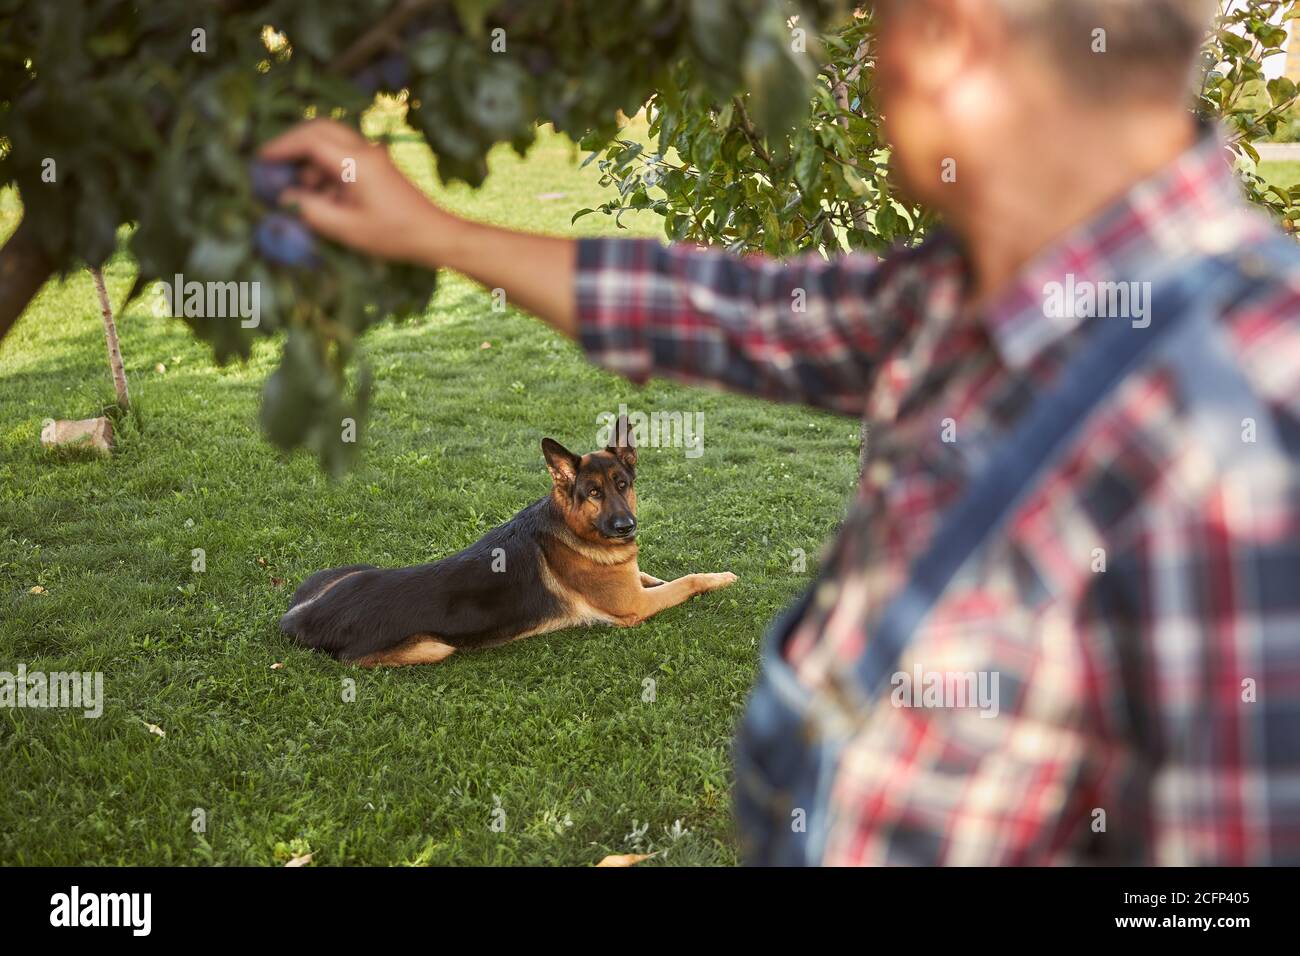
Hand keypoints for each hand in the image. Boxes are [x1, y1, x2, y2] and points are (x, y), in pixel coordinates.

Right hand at [258, 119, 445, 264]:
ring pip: (332, 142)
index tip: (261, 158)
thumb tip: (284, 198)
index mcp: (356, 161)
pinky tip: (323, 198)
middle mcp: (364, 150)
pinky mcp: (378, 166)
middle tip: (273, 162)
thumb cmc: (394, 235)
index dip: (281, 146)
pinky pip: (345, 157)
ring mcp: (373, 156)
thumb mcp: (346, 228)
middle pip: (320, 129)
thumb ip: (311, 211)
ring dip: (311, 161)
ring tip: (300, 192)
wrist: (435, 235)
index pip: (310, 140)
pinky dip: (327, 169)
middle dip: (293, 143)